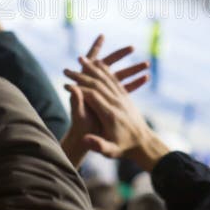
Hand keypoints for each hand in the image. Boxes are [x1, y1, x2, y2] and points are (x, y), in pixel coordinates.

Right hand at [60, 34, 150, 167]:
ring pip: (106, 78)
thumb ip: (98, 145)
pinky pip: (114, 79)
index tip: (65, 85)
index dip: (79, 89)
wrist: (144, 143)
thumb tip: (85, 139)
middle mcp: (116, 102)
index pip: (93, 96)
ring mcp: (122, 98)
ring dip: (92, 67)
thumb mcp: (111, 151)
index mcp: (110, 114)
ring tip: (80, 59)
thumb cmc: (124, 148)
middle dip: (81, 75)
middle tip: (66, 70)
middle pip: (97, 84)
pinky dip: (104, 70)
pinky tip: (98, 63)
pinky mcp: (125, 96)